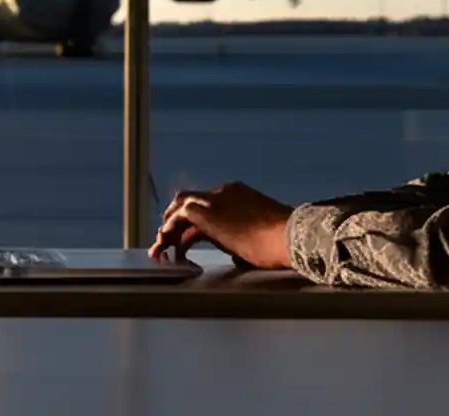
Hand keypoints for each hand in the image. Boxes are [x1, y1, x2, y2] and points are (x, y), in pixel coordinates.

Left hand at [148, 182, 293, 268]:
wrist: (288, 235)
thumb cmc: (282, 241)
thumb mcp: (259, 236)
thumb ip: (242, 240)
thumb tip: (236, 255)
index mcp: (239, 195)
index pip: (209, 207)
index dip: (196, 226)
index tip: (188, 243)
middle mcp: (225, 192)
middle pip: (192, 203)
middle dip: (178, 222)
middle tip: (168, 242)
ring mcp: (215, 200)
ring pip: (181, 206)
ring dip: (170, 227)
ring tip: (160, 247)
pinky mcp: (207, 213)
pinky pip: (179, 216)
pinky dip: (170, 230)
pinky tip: (165, 244)